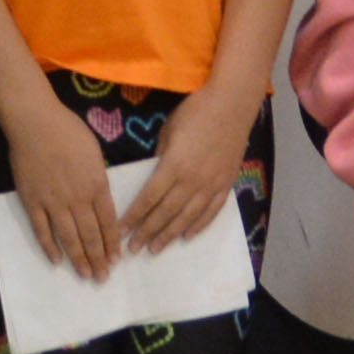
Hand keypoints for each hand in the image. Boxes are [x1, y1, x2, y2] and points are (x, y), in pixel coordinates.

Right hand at [3, 107, 122, 279]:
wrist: (35, 122)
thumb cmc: (69, 131)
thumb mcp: (95, 154)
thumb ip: (99, 180)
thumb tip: (101, 199)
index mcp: (97, 185)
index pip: (108, 223)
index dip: (112, 244)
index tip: (116, 261)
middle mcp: (77, 199)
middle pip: (91, 235)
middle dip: (99, 259)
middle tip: (103, 278)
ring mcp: (53, 202)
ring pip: (69, 237)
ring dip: (78, 259)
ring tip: (85, 275)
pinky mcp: (32, 200)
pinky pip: (41, 229)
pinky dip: (49, 246)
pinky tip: (56, 260)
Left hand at [125, 97, 253, 253]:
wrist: (232, 104)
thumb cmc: (196, 112)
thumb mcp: (169, 132)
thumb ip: (160, 159)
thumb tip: (153, 178)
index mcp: (174, 166)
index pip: (149, 198)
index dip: (133, 217)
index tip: (120, 231)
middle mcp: (192, 180)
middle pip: (166, 213)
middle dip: (147, 232)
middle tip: (133, 249)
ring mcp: (212, 184)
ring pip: (188, 218)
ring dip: (170, 235)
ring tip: (155, 249)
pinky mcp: (226, 184)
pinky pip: (211, 211)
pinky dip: (199, 226)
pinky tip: (187, 236)